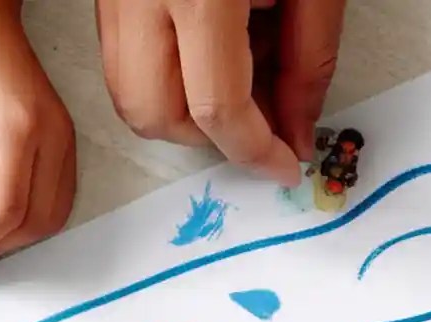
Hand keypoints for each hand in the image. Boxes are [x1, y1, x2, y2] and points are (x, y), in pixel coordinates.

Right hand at [96, 0, 347, 185]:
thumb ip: (308, 62)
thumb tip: (295, 136)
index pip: (217, 107)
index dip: (257, 150)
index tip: (286, 166)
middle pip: (154, 113)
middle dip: (209, 136)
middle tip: (260, 120)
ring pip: (127, 91)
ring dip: (182, 108)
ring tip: (236, 73)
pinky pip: (122, 56)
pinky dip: (164, 73)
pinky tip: (208, 46)